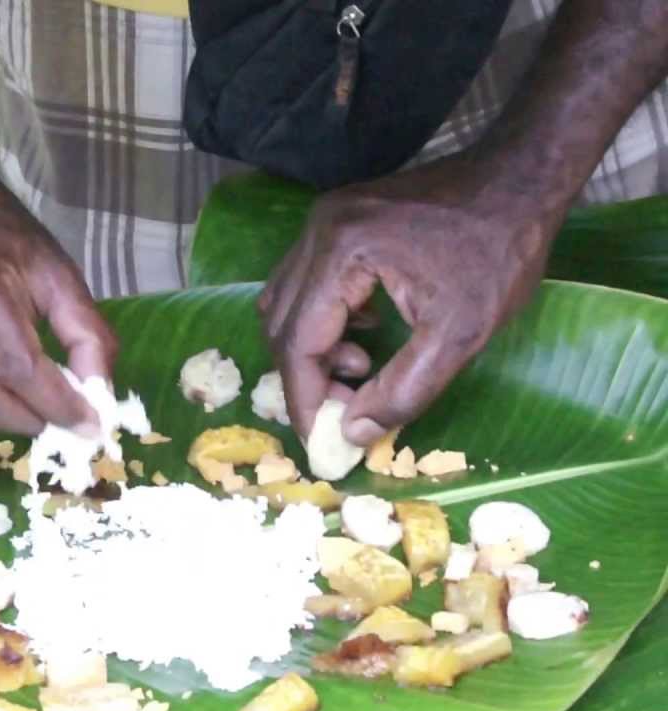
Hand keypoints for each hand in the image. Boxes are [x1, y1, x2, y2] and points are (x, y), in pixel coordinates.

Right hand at [258, 154, 562, 444]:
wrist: (521, 178)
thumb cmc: (499, 253)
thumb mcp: (460, 333)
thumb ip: (404, 390)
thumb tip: (353, 433)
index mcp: (342, 252)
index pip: (298, 340)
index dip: (303, 397)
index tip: (319, 441)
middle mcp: (318, 231)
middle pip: (280, 322)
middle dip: (305, 375)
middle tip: (343, 409)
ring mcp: (323, 220)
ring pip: (284, 302)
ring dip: (310, 347)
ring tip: (362, 368)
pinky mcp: (336, 220)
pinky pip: (304, 281)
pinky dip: (321, 319)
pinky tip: (365, 331)